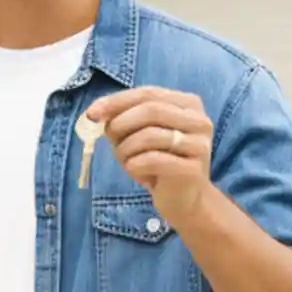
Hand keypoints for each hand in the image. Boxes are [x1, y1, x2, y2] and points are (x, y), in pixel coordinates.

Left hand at [86, 86, 213, 224]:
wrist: (181, 198)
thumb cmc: (156, 160)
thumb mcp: (136, 133)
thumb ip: (119, 117)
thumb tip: (94, 112)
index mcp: (187, 103)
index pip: (148, 93)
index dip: (117, 101)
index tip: (91, 113)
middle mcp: (199, 120)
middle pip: (151, 110)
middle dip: (121, 124)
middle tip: (110, 140)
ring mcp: (200, 145)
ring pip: (151, 135)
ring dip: (126, 149)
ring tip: (126, 161)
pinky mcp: (193, 170)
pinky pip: (154, 160)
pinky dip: (135, 165)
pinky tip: (136, 172)